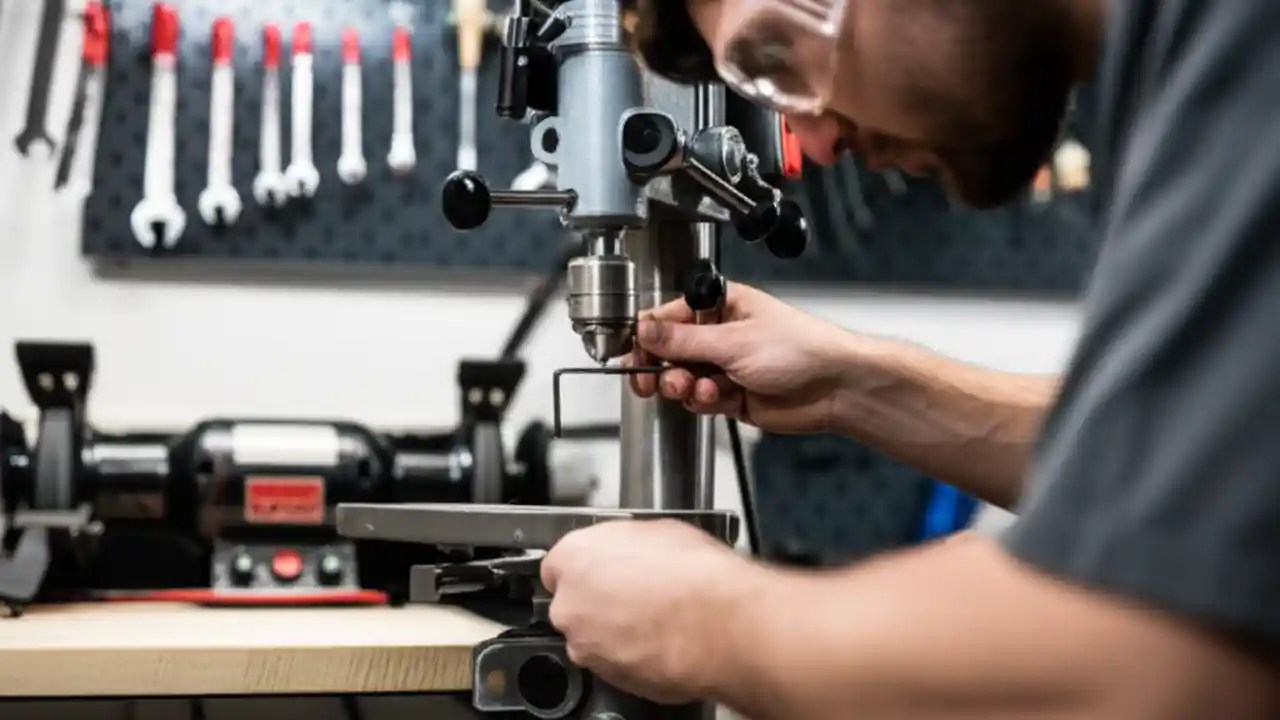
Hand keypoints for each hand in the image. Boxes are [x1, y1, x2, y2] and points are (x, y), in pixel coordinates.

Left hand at [540, 519, 759, 703]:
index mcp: (574, 557)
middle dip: (598, 602)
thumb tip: (632, 551)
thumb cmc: (694, 574)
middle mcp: (570, 603)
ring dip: (614, 632)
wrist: (720, 623)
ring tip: (655, 621)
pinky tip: (662, 642)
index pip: (560, 565)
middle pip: (573, 604)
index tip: (608, 572)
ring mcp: (586, 646)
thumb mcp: (658, 531)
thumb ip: (626, 545)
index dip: (589, 569)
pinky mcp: (608, 678)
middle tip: (637, 596)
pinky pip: (615, 664)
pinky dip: (632, 656)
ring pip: (592, 638)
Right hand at [632, 282, 856, 433]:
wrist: (835, 387)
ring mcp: (725, 365)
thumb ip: (683, 340)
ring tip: (697, 388)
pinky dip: (704, 401)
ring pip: (682, 378)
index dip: (646, 337)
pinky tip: (719, 397)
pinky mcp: (732, 394)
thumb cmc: (801, 348)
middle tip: (653, 379)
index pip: (667, 318)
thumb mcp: (733, 341)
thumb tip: (644, 330)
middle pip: (669, 351)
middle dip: (660, 367)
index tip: (633, 354)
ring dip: (684, 386)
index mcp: (720, 305)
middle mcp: (719, 333)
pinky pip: (701, 399)